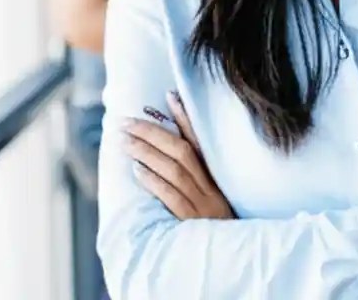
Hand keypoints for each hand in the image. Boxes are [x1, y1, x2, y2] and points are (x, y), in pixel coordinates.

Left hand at [124, 92, 233, 219]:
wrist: (233, 262)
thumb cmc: (220, 231)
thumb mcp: (215, 203)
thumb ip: (198, 181)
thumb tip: (167, 158)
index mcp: (218, 180)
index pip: (201, 142)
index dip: (185, 117)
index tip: (168, 95)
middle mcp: (212, 189)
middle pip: (182, 151)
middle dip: (153, 132)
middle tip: (126, 121)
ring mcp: (204, 205)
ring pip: (175, 170)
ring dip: (147, 152)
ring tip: (124, 141)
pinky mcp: (194, 222)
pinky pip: (173, 197)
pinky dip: (154, 181)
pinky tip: (137, 170)